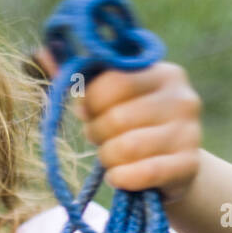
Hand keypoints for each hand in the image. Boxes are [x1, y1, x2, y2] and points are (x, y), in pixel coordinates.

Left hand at [71, 58, 202, 204]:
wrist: (175, 171)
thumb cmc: (137, 130)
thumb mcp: (115, 102)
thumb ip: (84, 82)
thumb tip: (41, 54)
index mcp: (165, 73)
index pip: (114, 82)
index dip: (91, 102)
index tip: (88, 112)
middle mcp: (183, 98)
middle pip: (117, 118)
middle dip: (97, 134)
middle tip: (99, 140)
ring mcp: (190, 133)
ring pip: (126, 148)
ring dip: (107, 159)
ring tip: (111, 160)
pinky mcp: (189, 165)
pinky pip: (144, 173)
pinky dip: (122, 178)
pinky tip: (119, 177)